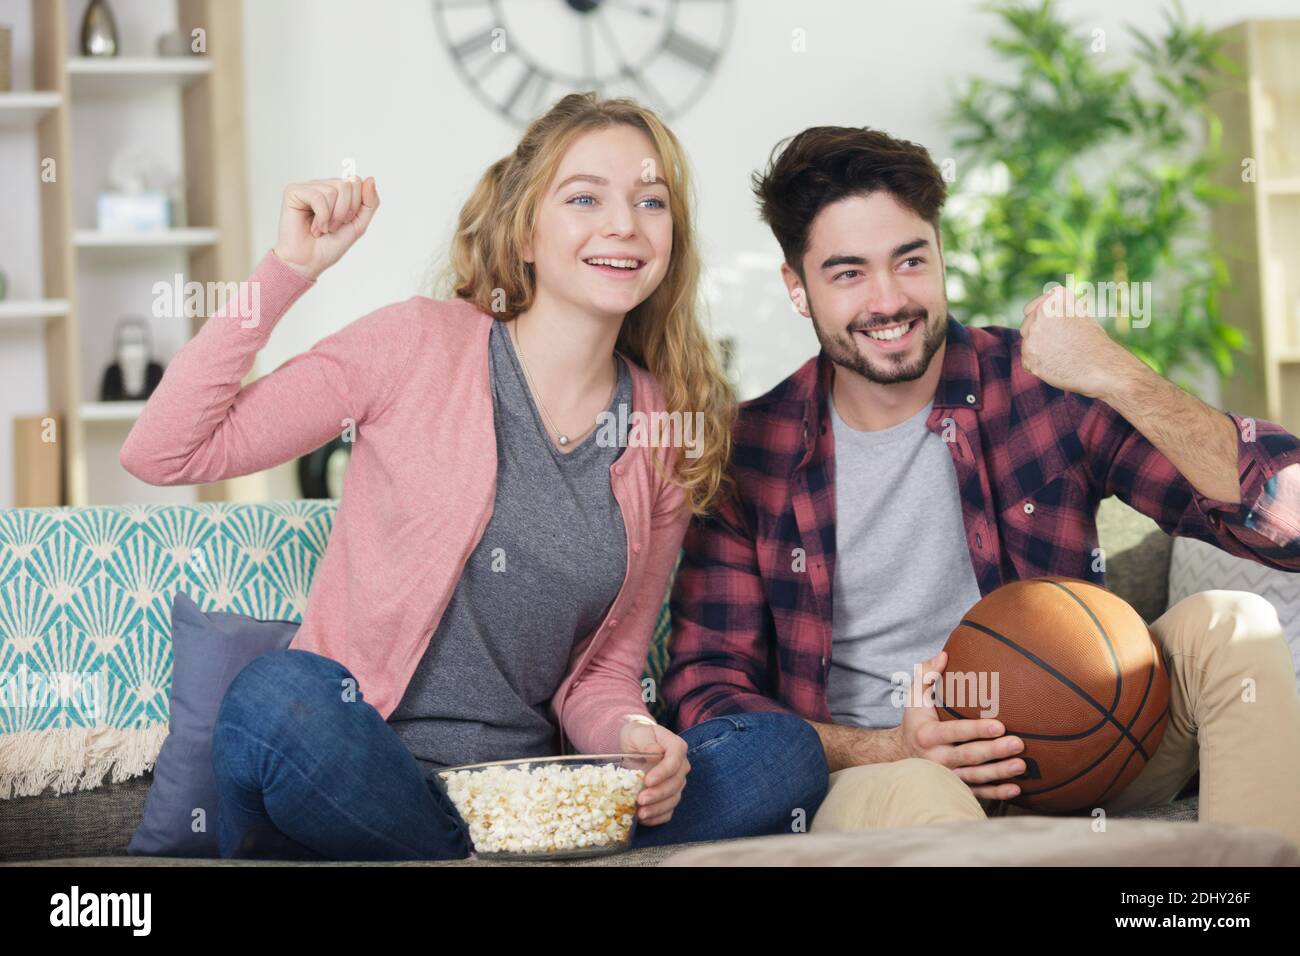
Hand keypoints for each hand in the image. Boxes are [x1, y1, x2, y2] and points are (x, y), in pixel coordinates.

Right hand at [273, 176, 379, 280]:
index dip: (356, 205)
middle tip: (334, 226)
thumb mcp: (358, 225)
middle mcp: (322, 186)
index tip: (345, 222)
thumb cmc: (330, 245)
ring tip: (323, 228)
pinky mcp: (293, 192)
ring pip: (333, 190)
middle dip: (345, 211)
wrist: (309, 262)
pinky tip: (314, 227)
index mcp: (337, 192)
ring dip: (332, 216)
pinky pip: (317, 197)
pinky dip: (321, 216)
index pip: (357, 182)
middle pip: (347, 184)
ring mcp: (307, 188)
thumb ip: (369, 203)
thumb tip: (370, 179)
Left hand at [619, 719, 689, 825]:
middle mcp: (681, 766)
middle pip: (676, 783)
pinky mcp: (670, 796)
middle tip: (641, 799)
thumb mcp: (638, 734)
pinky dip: (657, 817)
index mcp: (676, 747)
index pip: (674, 761)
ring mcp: (677, 783)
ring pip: (673, 799)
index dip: (663, 773)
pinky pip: (668, 811)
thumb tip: (654, 752)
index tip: (647, 781)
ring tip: (640, 813)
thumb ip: (646, 742)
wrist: (635, 745)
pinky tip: (644, 819)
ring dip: (657, 808)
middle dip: (658, 794)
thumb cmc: (638, 737)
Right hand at [896, 649, 1025, 800]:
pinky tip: (1016, 788)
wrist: (901, 755)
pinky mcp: (956, 787)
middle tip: (1018, 744)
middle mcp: (937, 759)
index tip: (999, 725)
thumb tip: (944, 655)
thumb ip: (926, 675)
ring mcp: (947, 776)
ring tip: (1021, 765)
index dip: (977, 730)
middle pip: (969, 756)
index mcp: (928, 735)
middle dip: (994, 751)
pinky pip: (978, 792)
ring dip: (1000, 773)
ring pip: (976, 776)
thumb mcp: (914, 697)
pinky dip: (997, 793)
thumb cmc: (915, 720)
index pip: (955, 732)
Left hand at [1019, 285, 1135, 399]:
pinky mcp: (1029, 356)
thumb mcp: (1079, 313)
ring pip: (1027, 345)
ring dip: (1038, 352)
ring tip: (1061, 356)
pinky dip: (1037, 366)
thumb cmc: (1094, 341)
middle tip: (1059, 346)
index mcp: (1054, 298)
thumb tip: (1046, 299)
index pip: (1030, 310)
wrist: (1102, 366)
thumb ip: (1058, 306)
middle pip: (1026, 328)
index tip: (1051, 332)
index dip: (1038, 322)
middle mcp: (1040, 313)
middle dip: (1038, 337)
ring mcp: (1032, 335)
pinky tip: (1056, 366)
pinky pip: (1027, 362)